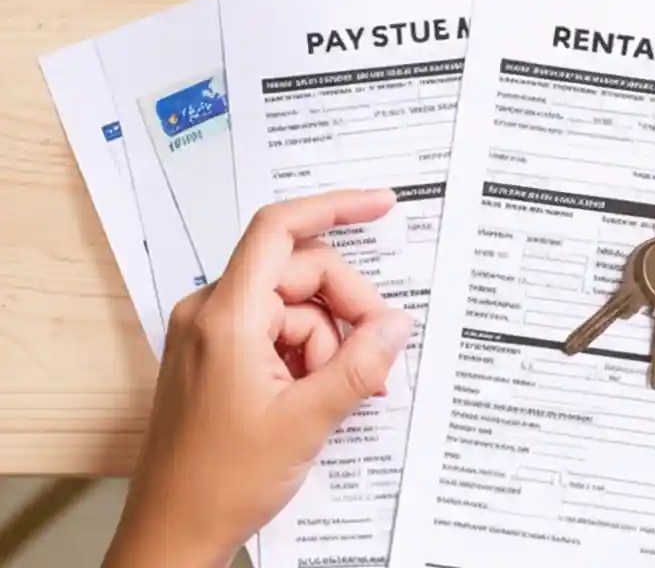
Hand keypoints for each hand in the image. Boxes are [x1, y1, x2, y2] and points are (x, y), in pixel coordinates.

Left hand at [104, 189, 412, 567]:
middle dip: (347, 311)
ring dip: (330, 344)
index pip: (280, 231)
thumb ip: (359, 365)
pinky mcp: (219, 358)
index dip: (334, 208)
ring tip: (345, 394)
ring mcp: (213, 336)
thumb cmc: (220, 482)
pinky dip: (309, 359)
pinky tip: (322, 396)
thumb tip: (396, 325)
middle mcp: (212, 314)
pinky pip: (278, 335)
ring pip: (295, 310)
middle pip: (299, 276)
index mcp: (226, 317)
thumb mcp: (307, 422)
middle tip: (378, 358)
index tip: (378, 206)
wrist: (173, 533)